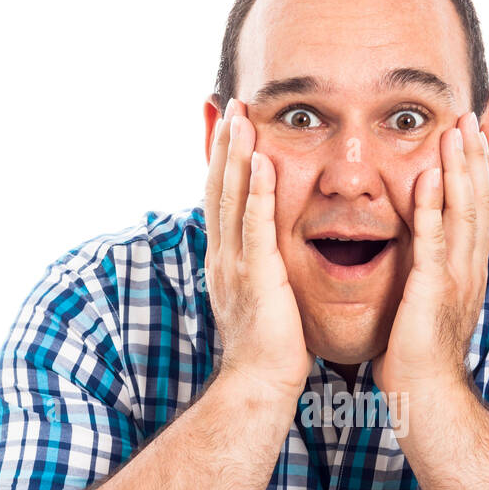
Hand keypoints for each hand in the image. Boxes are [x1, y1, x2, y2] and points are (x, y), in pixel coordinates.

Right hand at [203, 99, 313, 404]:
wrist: (259, 386)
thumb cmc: (268, 352)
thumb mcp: (260, 302)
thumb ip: (260, 273)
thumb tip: (266, 258)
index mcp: (225, 261)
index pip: (221, 200)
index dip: (223, 162)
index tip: (230, 126)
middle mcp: (223, 257)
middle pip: (220, 189)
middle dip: (225, 146)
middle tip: (232, 103)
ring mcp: (235, 266)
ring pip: (233, 199)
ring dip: (237, 156)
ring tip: (243, 116)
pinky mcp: (257, 278)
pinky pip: (257, 226)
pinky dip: (257, 192)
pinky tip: (262, 162)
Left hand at [371, 110, 488, 401]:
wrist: (426, 396)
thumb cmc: (420, 354)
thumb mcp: (431, 299)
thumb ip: (432, 267)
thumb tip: (426, 243)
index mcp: (469, 267)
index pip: (483, 205)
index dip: (485, 166)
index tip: (483, 128)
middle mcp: (470, 267)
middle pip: (482, 199)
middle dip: (479, 154)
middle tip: (474, 111)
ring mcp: (456, 278)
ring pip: (465, 213)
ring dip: (462, 168)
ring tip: (456, 128)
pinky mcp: (432, 292)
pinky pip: (434, 243)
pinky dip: (433, 209)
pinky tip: (431, 177)